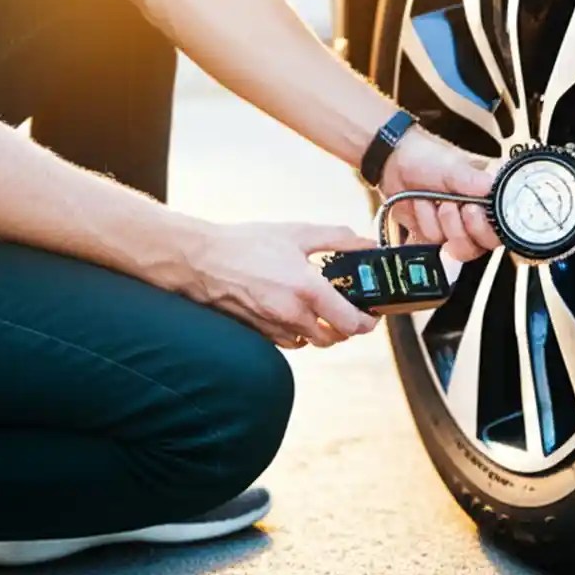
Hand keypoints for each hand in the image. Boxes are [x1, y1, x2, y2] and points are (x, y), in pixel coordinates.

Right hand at [182, 222, 380, 348]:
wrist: (202, 261)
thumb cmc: (248, 244)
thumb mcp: (298, 233)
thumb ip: (338, 239)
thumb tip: (368, 245)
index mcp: (308, 290)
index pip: (351, 322)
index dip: (368, 321)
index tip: (372, 312)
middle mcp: (294, 315)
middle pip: (336, 338)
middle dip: (347, 326)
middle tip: (350, 308)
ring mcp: (275, 328)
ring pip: (313, 341)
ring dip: (324, 330)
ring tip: (323, 308)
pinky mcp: (260, 334)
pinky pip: (291, 341)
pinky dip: (300, 332)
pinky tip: (296, 311)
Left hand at [380, 129, 502, 260]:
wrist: (394, 164)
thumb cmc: (427, 159)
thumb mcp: (453, 167)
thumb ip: (474, 181)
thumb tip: (494, 189)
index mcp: (488, 202)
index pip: (499, 232)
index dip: (483, 227)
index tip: (469, 209)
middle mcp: (475, 219)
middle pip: (477, 247)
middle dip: (456, 226)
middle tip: (447, 203)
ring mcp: (454, 230)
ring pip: (451, 247)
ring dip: (434, 221)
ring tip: (429, 200)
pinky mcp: (434, 236)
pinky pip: (431, 245)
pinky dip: (422, 225)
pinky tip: (420, 208)